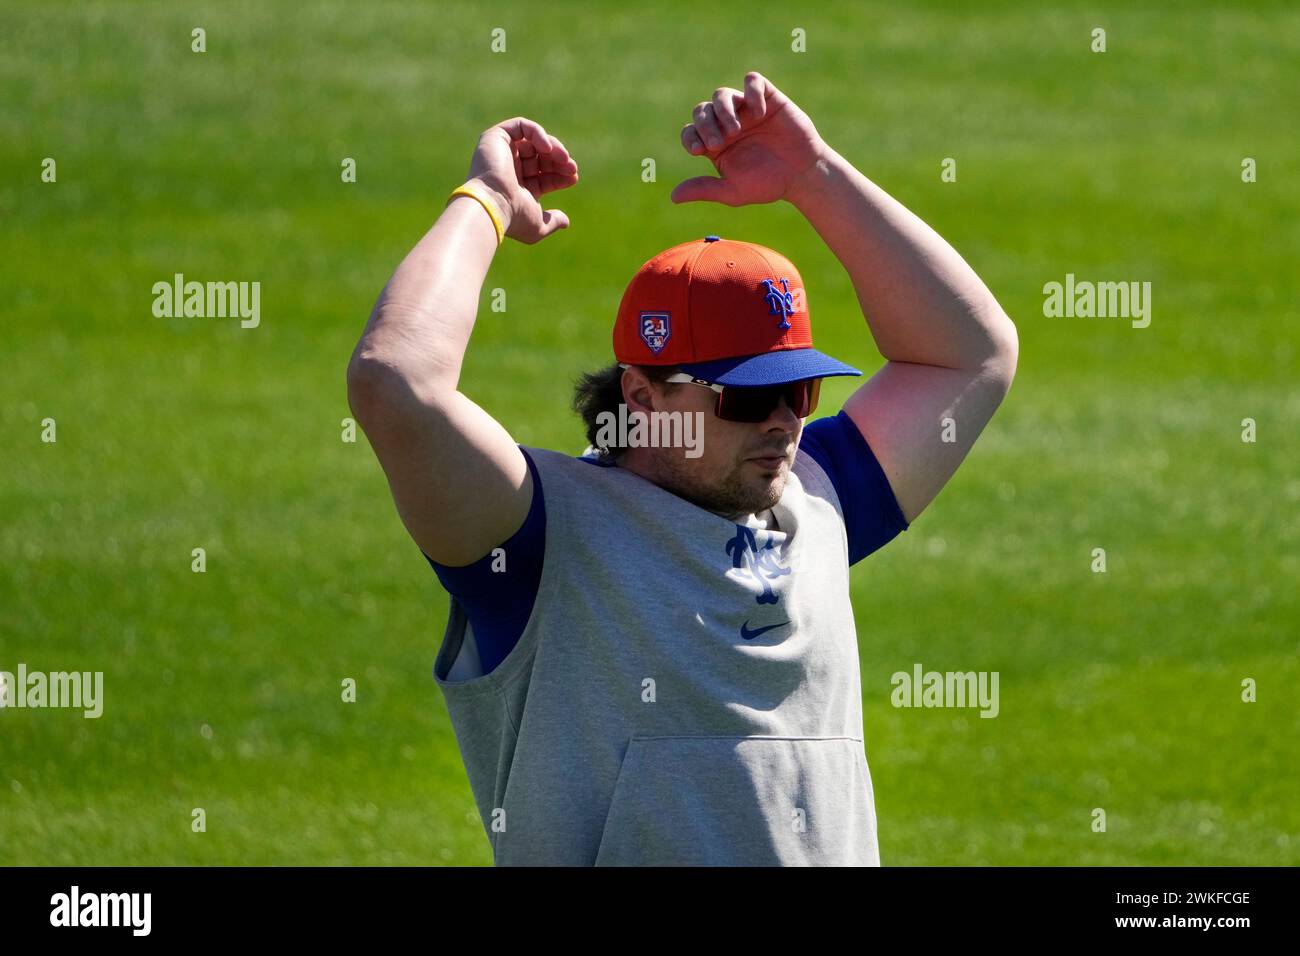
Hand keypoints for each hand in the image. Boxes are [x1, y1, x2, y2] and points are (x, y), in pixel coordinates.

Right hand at [464, 117, 578, 243]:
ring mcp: (501, 152)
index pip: (544, 174)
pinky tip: (548, 148)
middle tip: (571, 167)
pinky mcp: (495, 137)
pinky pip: (521, 126)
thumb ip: (552, 222)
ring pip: (533, 140)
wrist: (493, 206)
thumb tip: (565, 222)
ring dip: (553, 147)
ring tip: (564, 158)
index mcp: (518, 187)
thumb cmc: (513, 218)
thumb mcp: (537, 226)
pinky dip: (538, 133)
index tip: (573, 177)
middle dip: (559, 160)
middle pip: (541, 156)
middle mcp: (509, 168)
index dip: (561, 174)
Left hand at [671, 72, 827, 206]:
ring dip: (723, 110)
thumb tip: (673, 197)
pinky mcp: (768, 98)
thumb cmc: (768, 184)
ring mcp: (746, 109)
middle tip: (719, 142)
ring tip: (735, 130)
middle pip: (701, 110)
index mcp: (715, 145)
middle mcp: (727, 123)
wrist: (802, 175)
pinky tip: (758, 113)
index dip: (691, 136)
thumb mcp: (733, 191)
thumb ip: (704, 189)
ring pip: (721, 94)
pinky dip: (751, 92)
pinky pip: (752, 81)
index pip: (691, 131)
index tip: (701, 151)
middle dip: (705, 124)